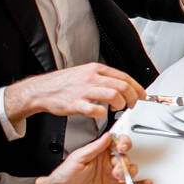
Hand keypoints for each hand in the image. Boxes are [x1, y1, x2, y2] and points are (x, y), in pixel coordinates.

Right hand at [4, 63, 145, 124]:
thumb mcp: (85, 73)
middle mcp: (91, 78)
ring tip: (118, 108)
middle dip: (132, 98)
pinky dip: (102, 113)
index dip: (137, 88)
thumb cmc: (63, 84)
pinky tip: (101, 114)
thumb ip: (103, 78)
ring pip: (113, 95)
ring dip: (120, 104)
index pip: (124, 77)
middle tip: (132, 104)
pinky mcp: (76, 104)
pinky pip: (95, 109)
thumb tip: (122, 85)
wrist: (41, 90)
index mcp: (96, 69)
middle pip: (122, 86)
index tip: (142, 95)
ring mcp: (84, 90)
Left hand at [35, 132, 150, 183]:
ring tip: (120, 177)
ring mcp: (110, 177)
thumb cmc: (62, 178)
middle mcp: (106, 164)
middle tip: (116, 168)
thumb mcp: (77, 158)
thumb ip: (94, 148)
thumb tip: (107, 136)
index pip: (116, 144)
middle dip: (124, 162)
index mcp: (98, 154)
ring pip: (129, 171)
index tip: (122, 146)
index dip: (123, 143)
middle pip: (126, 158)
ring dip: (129, 172)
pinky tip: (144, 183)